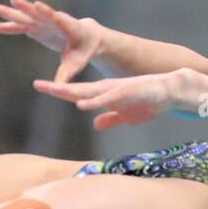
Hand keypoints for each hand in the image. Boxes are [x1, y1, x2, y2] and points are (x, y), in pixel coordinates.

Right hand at [0, 0, 103, 82]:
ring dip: (7, 13)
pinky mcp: (34, 27)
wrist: (84, 37)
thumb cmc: (84, 49)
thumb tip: (58, 88)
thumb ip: (66, 73)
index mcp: (67, 25)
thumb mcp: (77, 63)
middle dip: (24, 7)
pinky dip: (5, 27)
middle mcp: (51, 20)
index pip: (56, 17)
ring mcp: (41, 22)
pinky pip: (17, 27)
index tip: (37, 5)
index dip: (46, 12)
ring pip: (22, 17)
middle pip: (36, 13)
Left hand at [33, 69, 196, 129]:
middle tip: (37, 84)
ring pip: (89, 90)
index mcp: (105, 94)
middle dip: (57, 88)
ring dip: (71, 91)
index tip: (41, 87)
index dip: (59, 91)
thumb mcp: (127, 115)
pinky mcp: (128, 92)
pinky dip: (94, 101)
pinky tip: (81, 103)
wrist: (170, 92)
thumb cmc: (149, 102)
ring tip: (53, 89)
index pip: (77, 93)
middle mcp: (107, 89)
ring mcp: (116, 89)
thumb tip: (96, 124)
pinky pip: (107, 97)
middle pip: (77, 89)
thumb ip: (111, 119)